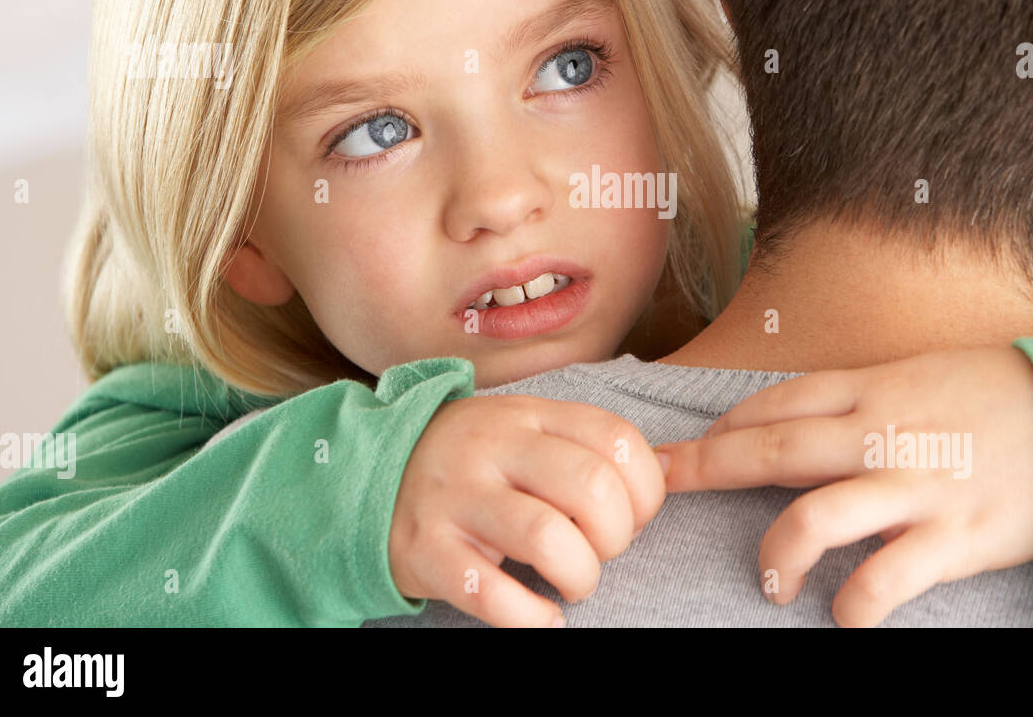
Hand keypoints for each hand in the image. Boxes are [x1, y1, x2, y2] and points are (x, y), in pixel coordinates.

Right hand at [389, 394, 664, 626]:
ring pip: (548, 539)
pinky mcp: (426, 551)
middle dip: (617, 536)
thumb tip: (665, 469)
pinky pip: (494, 595)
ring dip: (581, 575)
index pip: (616, 439)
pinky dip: (532, 617)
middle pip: (591, 488)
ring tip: (573, 581)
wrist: (367, 474)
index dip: (645, 488)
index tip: (633, 514)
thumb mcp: (523, 429)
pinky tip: (541, 615)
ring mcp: (456, 498)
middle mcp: (493, 449)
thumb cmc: (471, 460)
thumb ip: (584, 442)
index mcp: (528, 415)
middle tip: (601, 550)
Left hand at [653, 346, 1032, 625]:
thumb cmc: (1004, 392)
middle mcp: (883, 433)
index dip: (722, 427)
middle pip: (771, 449)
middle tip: (658, 483)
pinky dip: (855, 605)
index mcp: (874, 387)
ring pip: (815, 516)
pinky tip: (845, 616)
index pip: (776, 403)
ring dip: (778, 550)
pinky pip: (885, 578)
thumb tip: (802, 416)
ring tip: (771, 578)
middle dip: (703, 467)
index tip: (687, 446)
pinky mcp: (954, 537)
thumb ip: (863, 394)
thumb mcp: (924, 372)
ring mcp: (916, 486)